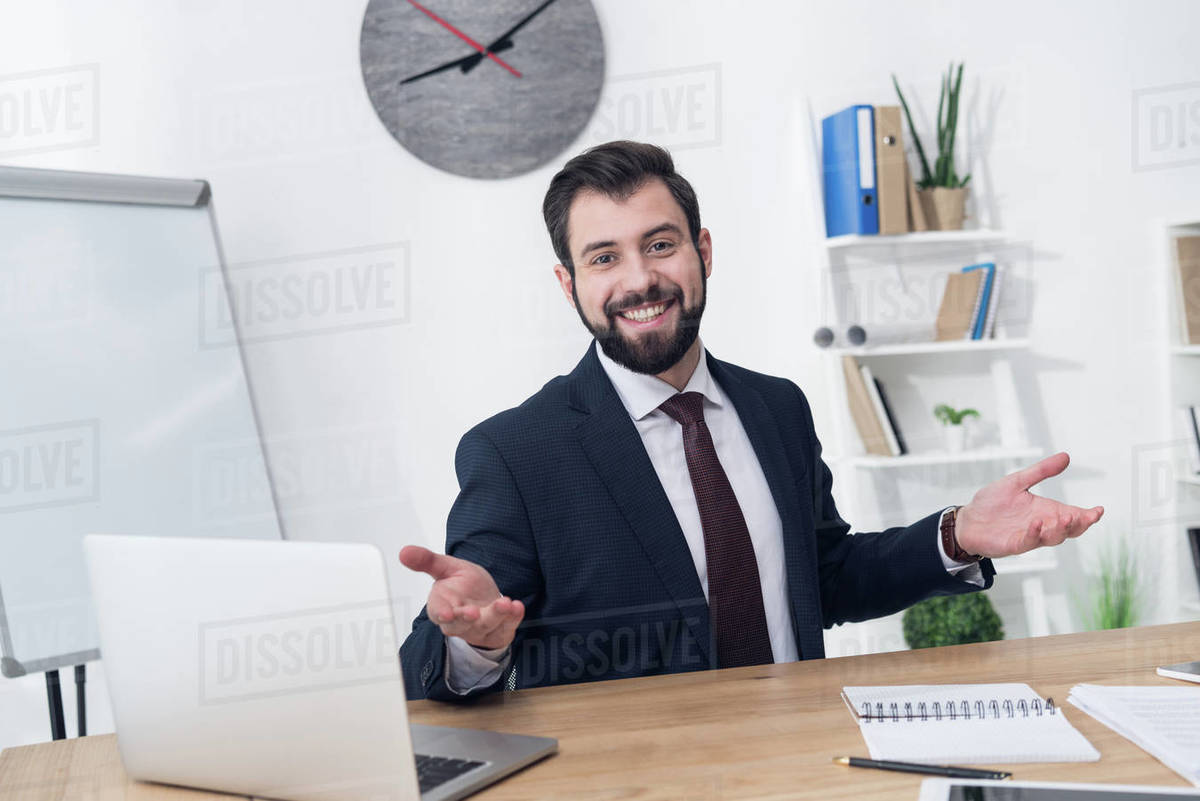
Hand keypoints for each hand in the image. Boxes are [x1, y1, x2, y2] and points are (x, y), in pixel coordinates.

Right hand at [399, 545, 523, 649]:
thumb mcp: (446, 568)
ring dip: (495, 615)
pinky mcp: (501, 630)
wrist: (486, 597)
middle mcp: (461, 622)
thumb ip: (427, 561)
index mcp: (443, 606)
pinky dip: (513, 617)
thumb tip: (404, 551)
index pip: (439, 613)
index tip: (446, 613)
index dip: (442, 614)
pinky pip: (507, 626)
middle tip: (474, 612)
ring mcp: (481, 628)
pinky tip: (517, 606)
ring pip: (486, 625)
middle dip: (467, 619)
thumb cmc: (463, 585)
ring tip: (504, 603)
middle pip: (461, 626)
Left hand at [955, 452, 1103, 558]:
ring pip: (1052, 538)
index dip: (1088, 516)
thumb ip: (1041, 471)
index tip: (1099, 509)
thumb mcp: (1017, 481)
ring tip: (1065, 517)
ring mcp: (1028, 536)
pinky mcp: (1013, 544)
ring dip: (1060, 529)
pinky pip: (1028, 541)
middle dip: (1079, 524)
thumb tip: (1066, 456)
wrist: (967, 520)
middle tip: (1084, 515)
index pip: (1073, 516)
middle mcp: (1041, 525)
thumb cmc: (992, 503)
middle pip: (1069, 530)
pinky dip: (1034, 533)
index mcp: (1046, 511)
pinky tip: (1037, 523)